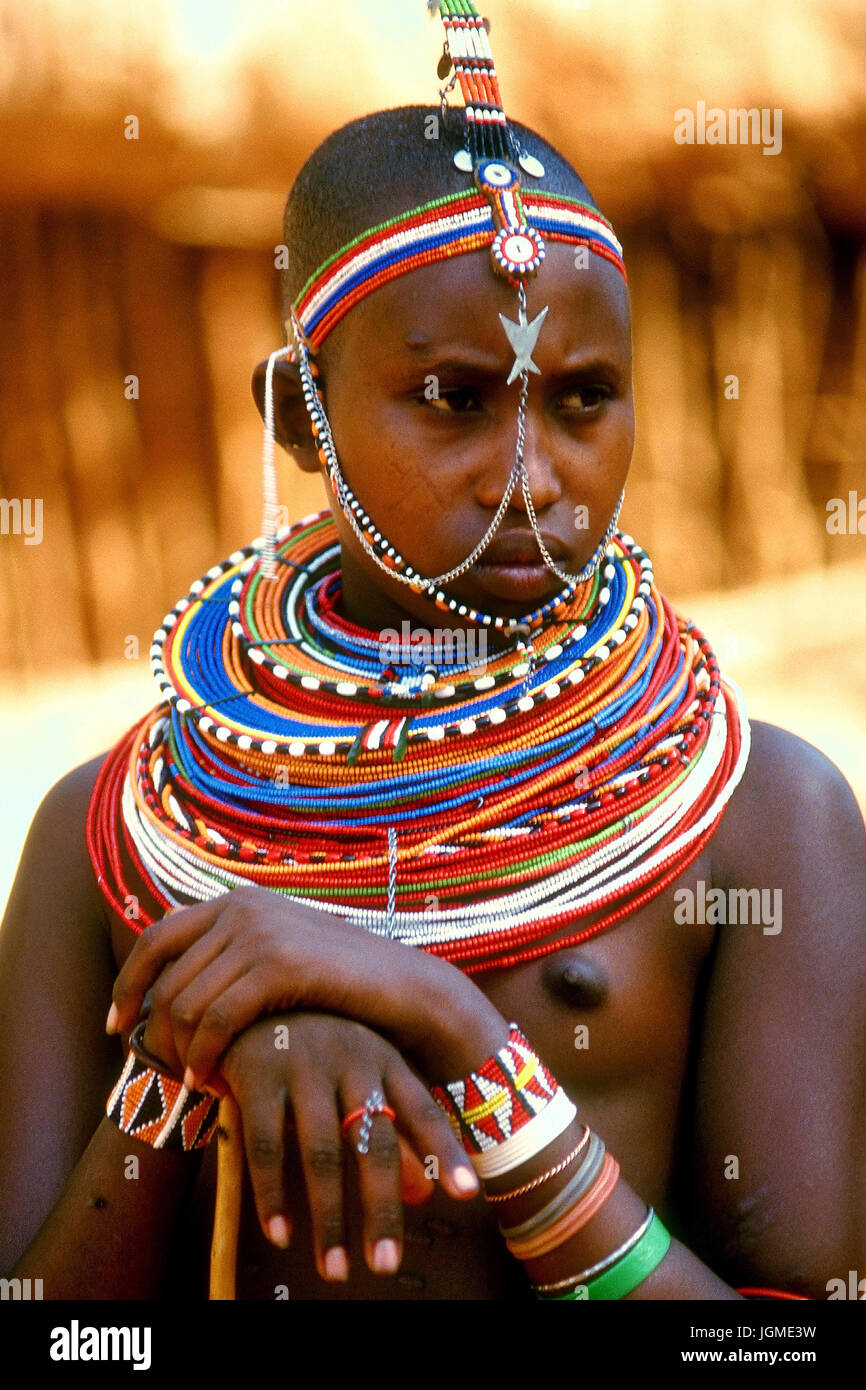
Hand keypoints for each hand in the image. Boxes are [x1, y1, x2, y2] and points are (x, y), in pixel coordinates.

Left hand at [107, 884, 508, 1088]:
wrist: (405, 991)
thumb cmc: (340, 989)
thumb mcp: (279, 962)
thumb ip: (232, 963)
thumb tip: (173, 993)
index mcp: (237, 901)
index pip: (156, 938)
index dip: (128, 984)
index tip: (116, 1027)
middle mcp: (242, 907)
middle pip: (166, 977)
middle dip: (154, 1031)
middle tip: (160, 1072)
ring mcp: (261, 931)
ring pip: (187, 1001)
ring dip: (181, 1051)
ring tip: (192, 1083)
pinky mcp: (279, 962)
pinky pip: (216, 1017)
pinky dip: (204, 1055)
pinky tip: (208, 1083)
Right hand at [213, 1011, 478, 1280]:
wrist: (244, 993)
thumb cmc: (314, 1040)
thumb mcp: (358, 1072)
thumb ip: (392, 1129)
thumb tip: (423, 1195)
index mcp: (382, 1056)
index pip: (422, 1109)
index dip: (445, 1151)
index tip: (468, 1194)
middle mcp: (349, 1057)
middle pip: (374, 1144)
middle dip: (382, 1210)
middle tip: (386, 1265)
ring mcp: (303, 1063)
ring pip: (321, 1154)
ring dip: (329, 1219)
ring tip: (336, 1269)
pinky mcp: (257, 1072)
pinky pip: (266, 1145)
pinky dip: (272, 1195)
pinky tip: (280, 1235)